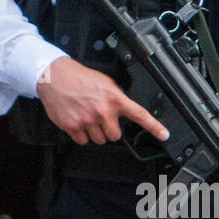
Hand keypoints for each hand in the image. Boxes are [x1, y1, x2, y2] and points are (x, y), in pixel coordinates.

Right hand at [37, 56, 169, 145]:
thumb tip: (125, 111)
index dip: (154, 127)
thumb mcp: (105, 83)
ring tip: (87, 116)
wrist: (54, 76)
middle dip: (109, 129)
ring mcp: (87, 120)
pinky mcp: (73, 127)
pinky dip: (81, 134)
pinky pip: (83, 141)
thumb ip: (116, 98)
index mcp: (114, 98)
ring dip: (94, 132)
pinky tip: (78, 121)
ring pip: (99, 140)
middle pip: (115, 135)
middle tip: (100, 117)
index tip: (165, 135)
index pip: (139, 114)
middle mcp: (102, 111)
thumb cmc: (79, 77)